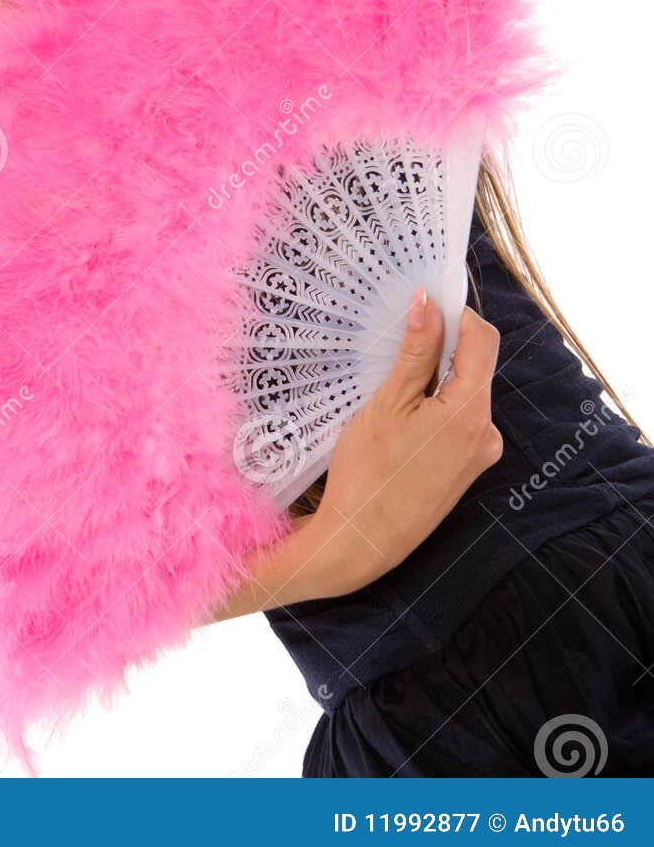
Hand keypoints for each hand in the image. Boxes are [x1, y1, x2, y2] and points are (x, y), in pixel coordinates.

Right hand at [307, 290, 502, 593]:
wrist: (359, 543)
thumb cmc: (366, 474)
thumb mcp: (387, 403)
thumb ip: (415, 352)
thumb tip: (429, 303)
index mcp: (470, 414)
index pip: (483, 341)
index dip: (456, 315)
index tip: (424, 304)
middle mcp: (486, 434)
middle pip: (474, 367)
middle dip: (441, 347)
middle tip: (397, 342)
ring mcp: (479, 455)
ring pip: (464, 393)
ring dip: (435, 378)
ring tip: (391, 386)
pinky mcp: (466, 469)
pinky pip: (458, 420)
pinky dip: (435, 406)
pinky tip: (400, 416)